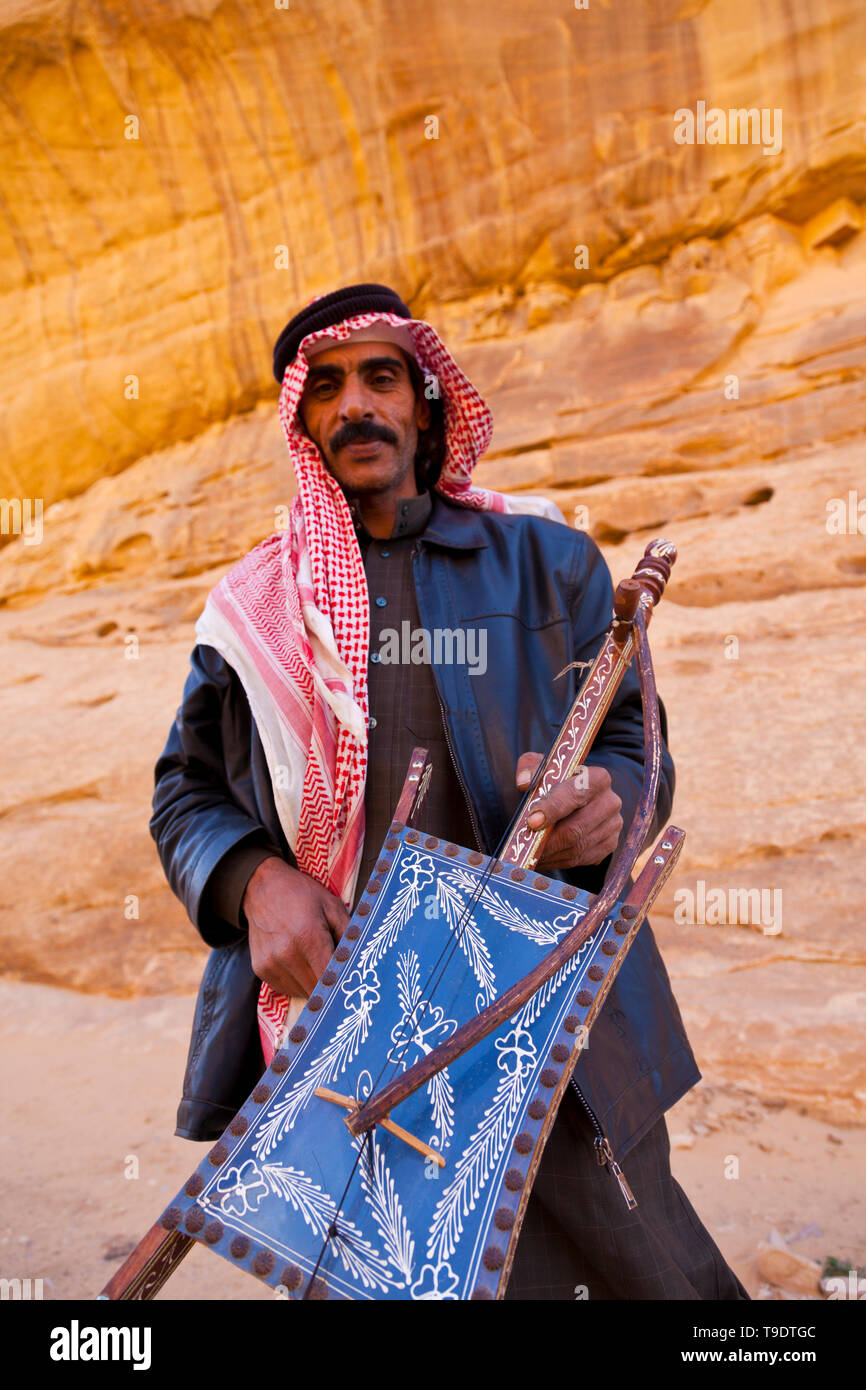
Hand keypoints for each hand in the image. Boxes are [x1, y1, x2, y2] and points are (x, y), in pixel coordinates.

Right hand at [243, 857, 348, 997]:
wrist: (263, 887)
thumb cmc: (302, 895)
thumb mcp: (333, 907)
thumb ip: (349, 935)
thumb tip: (361, 962)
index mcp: (308, 937)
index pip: (329, 979)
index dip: (343, 984)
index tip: (352, 983)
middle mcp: (286, 954)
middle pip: (316, 990)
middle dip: (330, 985)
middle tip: (337, 972)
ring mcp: (270, 963)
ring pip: (302, 993)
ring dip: (313, 984)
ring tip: (314, 960)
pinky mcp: (260, 969)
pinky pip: (287, 989)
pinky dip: (298, 982)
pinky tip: (300, 962)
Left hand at [515, 754, 622, 869]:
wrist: (578, 801)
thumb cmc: (556, 782)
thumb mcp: (542, 768)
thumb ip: (530, 767)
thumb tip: (524, 781)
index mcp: (597, 778)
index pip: (575, 794)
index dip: (552, 809)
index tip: (532, 821)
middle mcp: (611, 802)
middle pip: (576, 827)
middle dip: (547, 840)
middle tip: (525, 845)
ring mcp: (613, 825)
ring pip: (577, 847)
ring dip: (550, 853)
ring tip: (529, 853)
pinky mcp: (609, 844)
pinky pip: (581, 859)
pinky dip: (559, 860)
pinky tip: (544, 856)